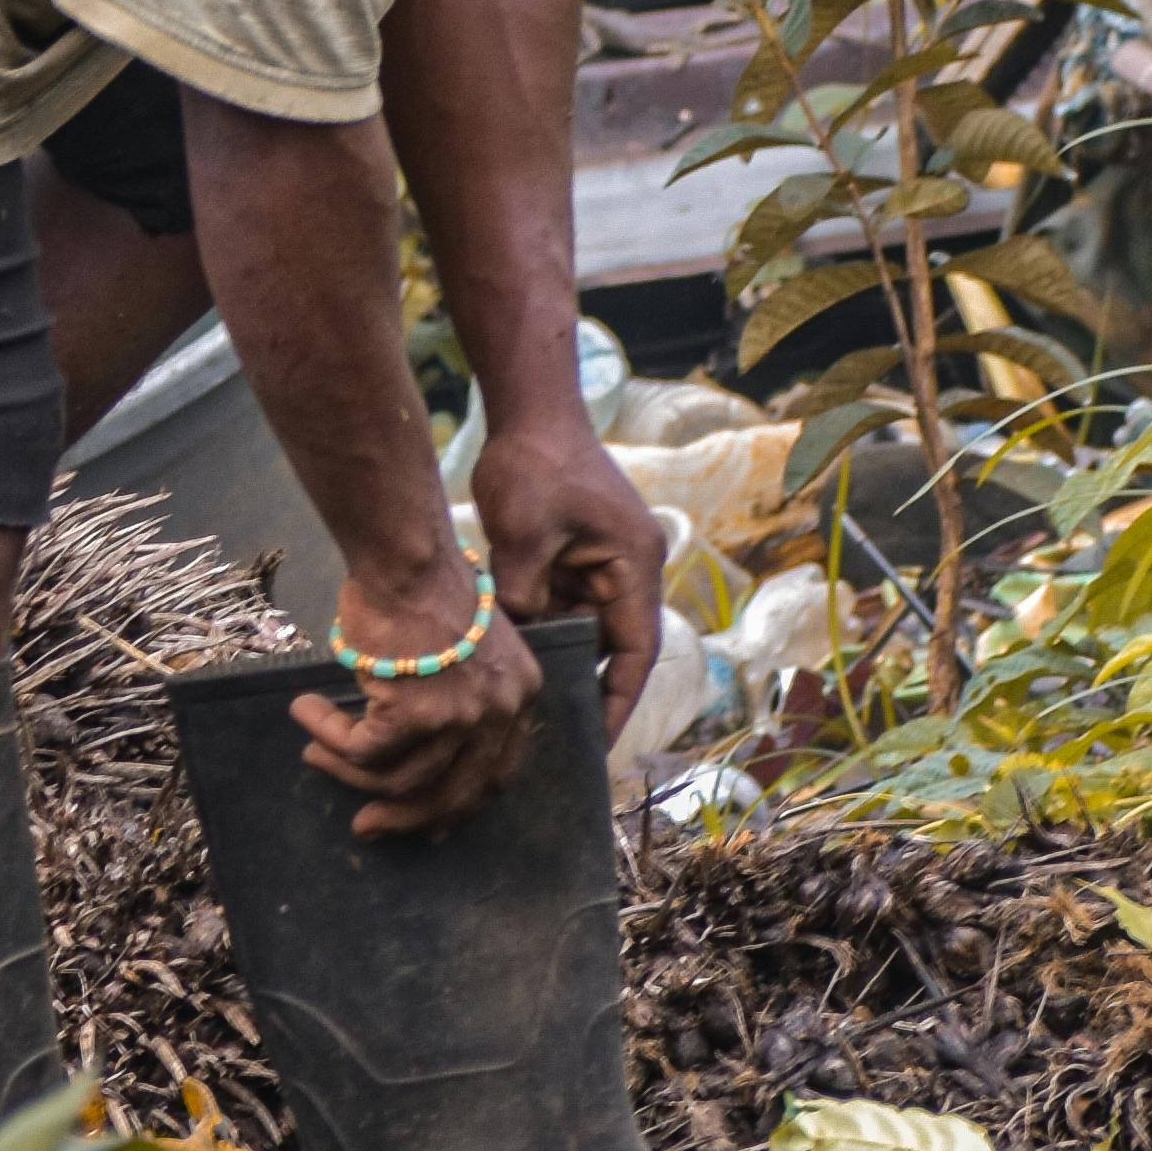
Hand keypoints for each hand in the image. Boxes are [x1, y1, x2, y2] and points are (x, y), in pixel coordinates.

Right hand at [292, 558, 549, 837]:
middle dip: (406, 817)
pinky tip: (307, 713)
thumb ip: (460, 693)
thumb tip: (414, 742)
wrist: (405, 556)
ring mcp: (460, 717)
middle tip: (368, 826)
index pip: (496, 775)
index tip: (433, 826)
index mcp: (519, 696)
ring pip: (398, 777)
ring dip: (347, 770)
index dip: (459, 806)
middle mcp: (499, 713)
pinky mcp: (415, 713)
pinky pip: (361, 749)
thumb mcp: (466, 645)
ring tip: (315, 752)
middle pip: (452, 793)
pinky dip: (328, 736)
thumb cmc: (424, 584)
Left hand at [464, 410, 667, 738]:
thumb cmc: (534, 463)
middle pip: (614, 646)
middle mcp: (631, 569)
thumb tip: (518, 643)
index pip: (634, 651)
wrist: (530, 408)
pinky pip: (569, 605)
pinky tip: (516, 658)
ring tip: (529, 706)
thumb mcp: (522, 534)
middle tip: (552, 736)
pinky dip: (547, 629)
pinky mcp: (581, 554)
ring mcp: (607, 561)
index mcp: (633, 565)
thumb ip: (523, 593)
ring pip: (587, 628)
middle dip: (587, 687)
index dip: (619, 700)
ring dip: (560, 657)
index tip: (598, 742)